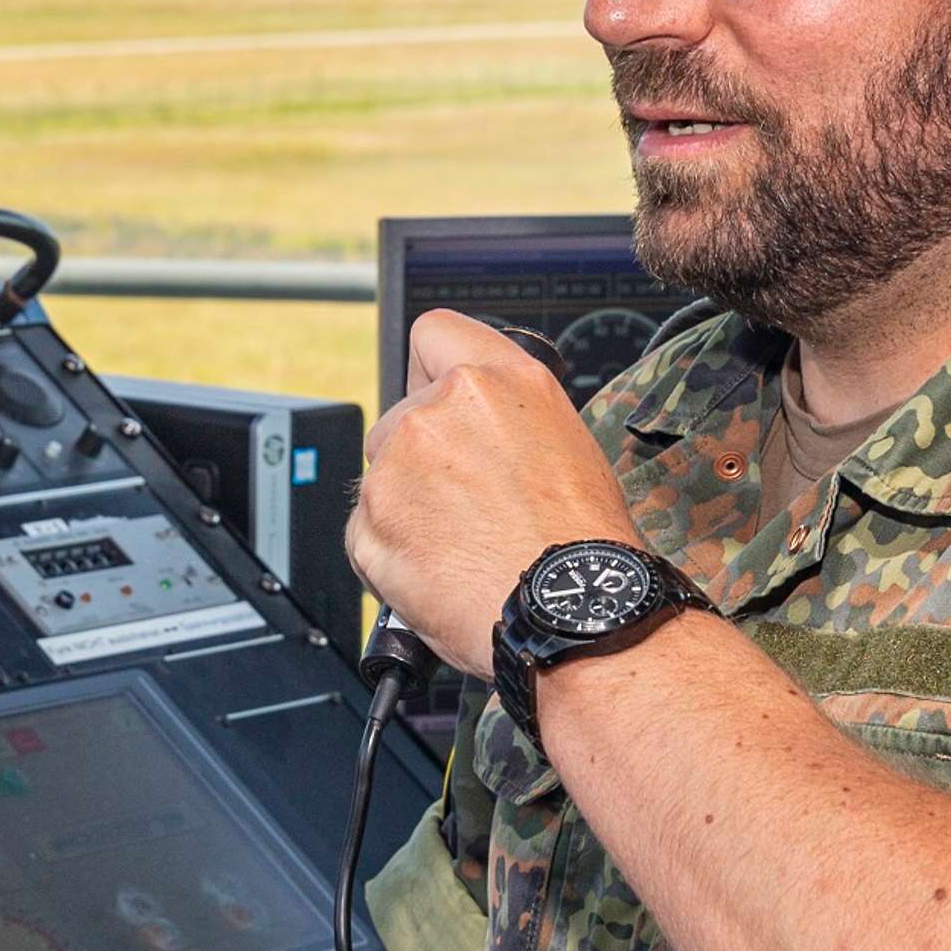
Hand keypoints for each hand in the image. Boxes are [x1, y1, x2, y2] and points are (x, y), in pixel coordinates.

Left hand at [346, 311, 635, 675]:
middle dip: (421, 459)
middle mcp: (440, 412)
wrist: (574, 615)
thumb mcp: (566, 445)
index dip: (429, 370)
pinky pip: (365, 533)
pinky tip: (441, 573)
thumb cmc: (584, 544)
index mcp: (498, 382)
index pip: (433, 334)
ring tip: (463, 548)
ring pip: (382, 479)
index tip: (433, 396)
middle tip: (467, 505)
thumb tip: (476, 434)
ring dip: (408, 508)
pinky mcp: (369, 524)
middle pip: (400, 418)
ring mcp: (397, 467)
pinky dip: (391, 554)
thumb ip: (507, 421)